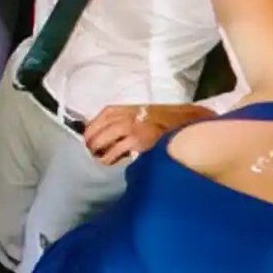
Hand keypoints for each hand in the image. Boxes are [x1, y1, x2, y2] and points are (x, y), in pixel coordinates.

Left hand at [84, 103, 212, 164]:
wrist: (185, 122)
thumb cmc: (161, 118)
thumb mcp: (137, 112)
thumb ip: (119, 120)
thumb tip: (100, 132)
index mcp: (120, 109)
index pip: (94, 121)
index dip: (88, 133)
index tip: (87, 142)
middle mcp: (122, 117)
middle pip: (94, 133)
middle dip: (90, 145)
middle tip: (91, 154)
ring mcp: (130, 130)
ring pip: (102, 143)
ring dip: (98, 153)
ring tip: (99, 160)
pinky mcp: (139, 143)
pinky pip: (116, 153)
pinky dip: (110, 159)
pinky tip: (110, 163)